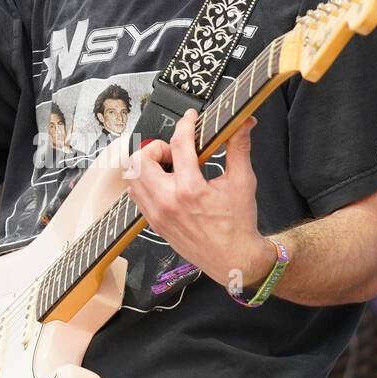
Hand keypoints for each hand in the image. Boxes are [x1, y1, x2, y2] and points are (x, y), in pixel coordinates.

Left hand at [121, 108, 274, 290]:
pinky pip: (136, 196)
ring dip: (147, 165)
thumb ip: (239, 148)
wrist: (234, 259)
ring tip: (170, 168)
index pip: (179, 145)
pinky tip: (165, 183)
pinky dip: (145, 183)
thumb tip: (243, 123)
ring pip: (133, 178)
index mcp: (190, 190)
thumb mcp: (242, 182)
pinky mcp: (154, 224)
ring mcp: (157, 214)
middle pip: (140, 160)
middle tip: (175, 152)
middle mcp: (168, 202)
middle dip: (156, 148)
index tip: (190, 119)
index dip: (185, 125)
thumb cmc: (238, 224)